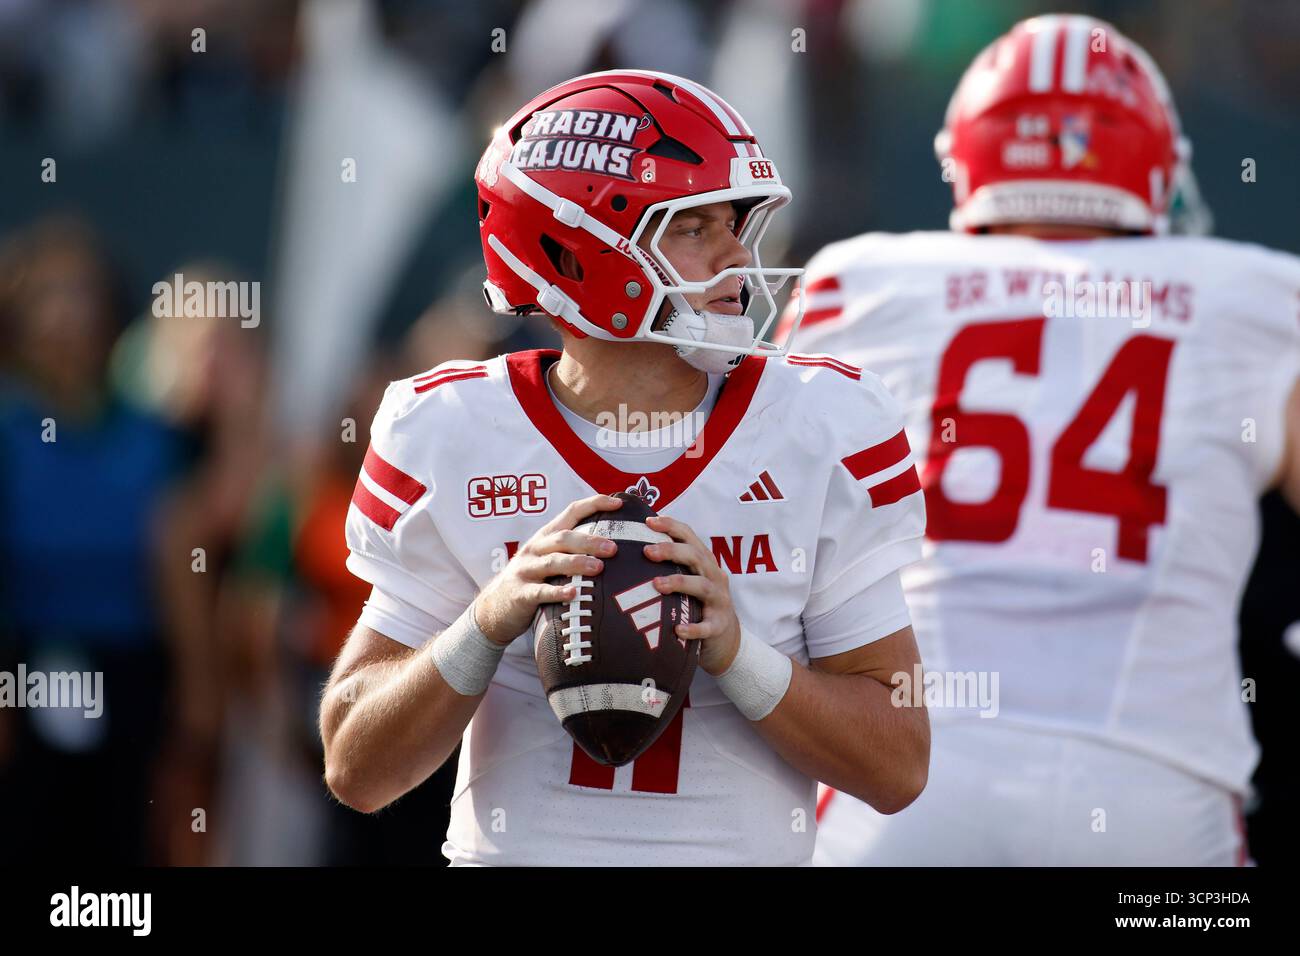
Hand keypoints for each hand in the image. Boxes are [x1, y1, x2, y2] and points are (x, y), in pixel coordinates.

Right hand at [474, 494, 622, 645]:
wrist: (494, 607)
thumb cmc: (533, 580)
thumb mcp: (548, 559)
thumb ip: (572, 551)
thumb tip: (614, 544)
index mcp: (546, 537)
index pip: (571, 512)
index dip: (594, 504)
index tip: (618, 502)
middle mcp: (535, 549)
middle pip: (563, 538)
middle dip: (589, 541)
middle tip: (613, 548)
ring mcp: (526, 570)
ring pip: (553, 562)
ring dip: (576, 563)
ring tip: (598, 567)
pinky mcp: (520, 593)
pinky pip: (540, 592)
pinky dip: (557, 592)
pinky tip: (573, 594)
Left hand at [643, 514, 741, 675]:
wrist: (726, 639)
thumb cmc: (697, 603)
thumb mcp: (689, 579)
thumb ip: (669, 565)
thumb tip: (631, 548)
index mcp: (704, 562)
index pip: (689, 536)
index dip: (671, 526)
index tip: (648, 521)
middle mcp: (714, 576)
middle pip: (695, 557)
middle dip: (672, 551)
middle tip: (647, 552)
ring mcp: (719, 600)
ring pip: (702, 587)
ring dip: (679, 583)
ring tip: (656, 585)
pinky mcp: (719, 625)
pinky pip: (707, 626)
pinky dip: (693, 628)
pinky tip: (677, 629)